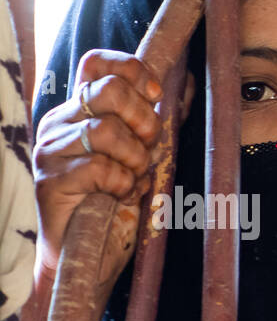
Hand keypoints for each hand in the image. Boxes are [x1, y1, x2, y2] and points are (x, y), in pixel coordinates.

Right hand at [33, 50, 162, 278]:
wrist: (85, 255)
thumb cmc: (115, 204)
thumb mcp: (139, 157)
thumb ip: (151, 125)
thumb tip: (182, 87)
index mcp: (79, 112)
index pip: (96, 65)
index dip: (132, 71)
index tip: (156, 97)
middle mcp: (59, 124)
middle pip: (108, 91)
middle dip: (144, 122)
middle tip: (148, 152)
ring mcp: (50, 151)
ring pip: (107, 131)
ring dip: (134, 160)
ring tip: (132, 181)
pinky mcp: (50, 181)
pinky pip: (101, 169)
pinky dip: (123, 186)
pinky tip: (121, 199)